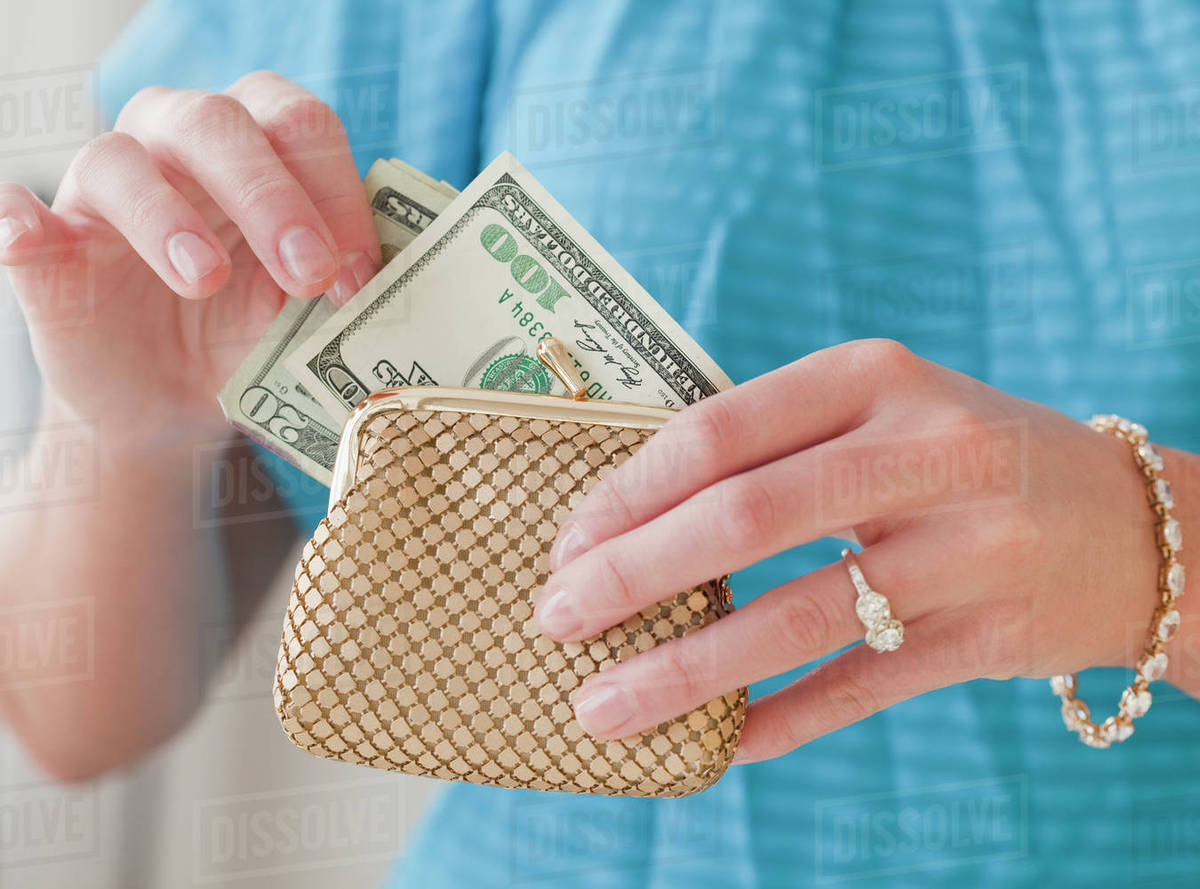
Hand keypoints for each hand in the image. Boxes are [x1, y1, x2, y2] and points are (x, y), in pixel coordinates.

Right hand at [0, 70, 379, 436]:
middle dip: (272, 196)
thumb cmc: (255, 338)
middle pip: (218, 124)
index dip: (336, 191)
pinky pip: (18, 216)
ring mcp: (107, 189)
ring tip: (204, 279)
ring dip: (166, 216)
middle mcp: (180, 145)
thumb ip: (345, 291)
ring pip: (120, 159)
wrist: (178, 404)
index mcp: (259, 146)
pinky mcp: (48, 244)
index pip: (300, 126)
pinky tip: (25, 234)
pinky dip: (17, 219)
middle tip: (309, 275)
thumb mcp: (310, 317)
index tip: (361, 275)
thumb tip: (392, 288)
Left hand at [534, 339, 1176, 762]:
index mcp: (873, 376)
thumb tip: (629, 523)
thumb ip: (772, 447)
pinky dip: (779, 719)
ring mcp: (964, 548)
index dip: (628, 493)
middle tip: (554, 619)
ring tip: (602, 706)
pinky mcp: (988, 634)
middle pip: (746, 518)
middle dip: (632, 575)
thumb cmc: (961, 457)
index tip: (565, 543)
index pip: (720, 431)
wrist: (1127, 522)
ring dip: (687, 669)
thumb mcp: (878, 412)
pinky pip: (861, 686)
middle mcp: (924, 452)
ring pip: (798, 616)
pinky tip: (719, 746)